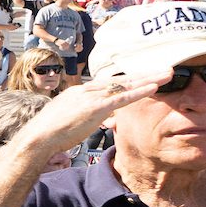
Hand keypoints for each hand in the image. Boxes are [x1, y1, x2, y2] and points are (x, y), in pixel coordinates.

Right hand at [11, 70, 167, 160]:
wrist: (37, 138)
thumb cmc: (49, 133)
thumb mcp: (68, 118)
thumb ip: (81, 115)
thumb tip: (89, 119)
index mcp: (80, 91)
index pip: (110, 83)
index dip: (129, 79)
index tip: (144, 76)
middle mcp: (87, 89)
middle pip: (121, 79)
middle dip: (144, 73)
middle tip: (165, 69)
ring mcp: (91, 97)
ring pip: (125, 84)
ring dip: (148, 78)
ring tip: (168, 73)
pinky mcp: (95, 107)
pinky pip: (122, 98)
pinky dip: (139, 91)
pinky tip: (155, 87)